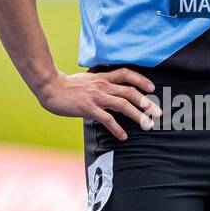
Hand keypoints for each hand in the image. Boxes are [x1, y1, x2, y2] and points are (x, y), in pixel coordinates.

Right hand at [36, 68, 161, 139]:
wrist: (51, 88)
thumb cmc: (68, 86)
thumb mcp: (88, 79)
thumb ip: (101, 83)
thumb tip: (112, 90)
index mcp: (103, 77)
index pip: (127, 74)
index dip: (141, 80)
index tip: (152, 88)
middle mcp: (103, 85)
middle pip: (130, 92)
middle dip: (146, 102)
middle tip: (158, 113)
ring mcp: (96, 97)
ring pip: (123, 105)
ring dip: (138, 116)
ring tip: (148, 125)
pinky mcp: (88, 108)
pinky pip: (107, 119)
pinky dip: (117, 128)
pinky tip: (123, 136)